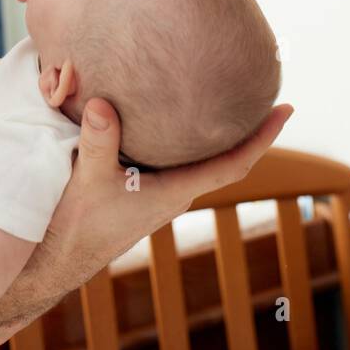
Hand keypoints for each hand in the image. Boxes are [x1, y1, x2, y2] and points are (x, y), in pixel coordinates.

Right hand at [14, 97, 293, 304]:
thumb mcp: (89, 178)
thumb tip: (101, 102)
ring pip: (199, 159)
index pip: (234, 163)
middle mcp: (177, 192)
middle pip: (225, 158)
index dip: (264, 137)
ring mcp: (161, 193)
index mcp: (176, 190)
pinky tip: (170, 118)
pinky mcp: (142, 190)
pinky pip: (176, 160)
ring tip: (223, 98)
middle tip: (264, 93)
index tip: (287, 109)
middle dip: (248, 129)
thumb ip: (99, 141)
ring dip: (216, 134)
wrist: (61, 256)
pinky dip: (185, 139)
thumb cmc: (81, 224)